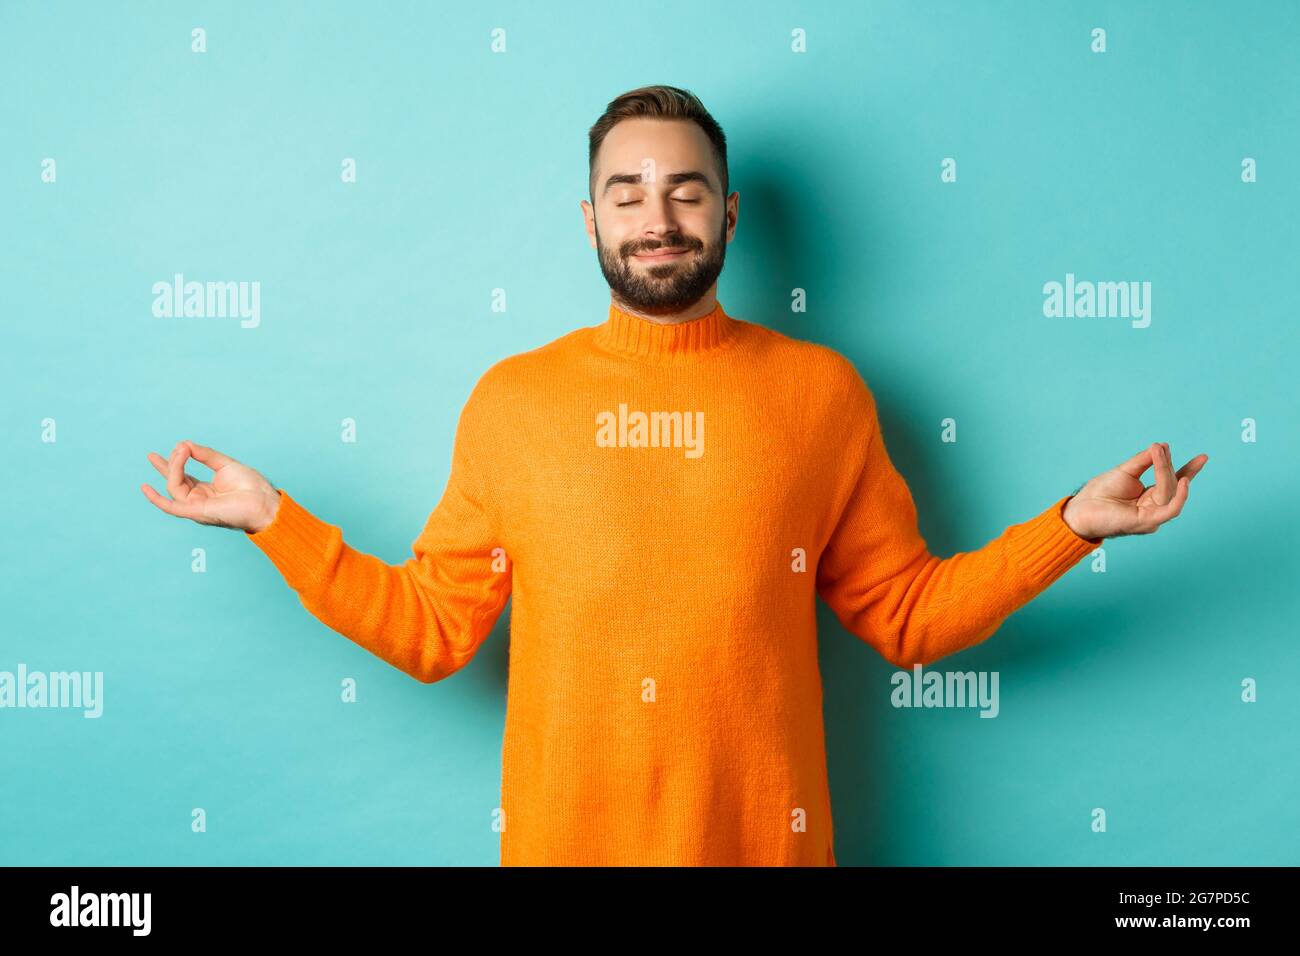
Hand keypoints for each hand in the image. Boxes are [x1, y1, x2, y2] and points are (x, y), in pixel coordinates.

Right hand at [141, 440, 280, 532]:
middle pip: (174, 481)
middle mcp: (198, 499)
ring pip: (174, 486)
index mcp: (205, 490)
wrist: (264, 501)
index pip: (182, 476)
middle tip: (160, 452)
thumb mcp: (225, 465)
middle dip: (167, 465)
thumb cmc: (251, 487)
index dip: (172, 463)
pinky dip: (157, 499)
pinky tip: (146, 488)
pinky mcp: (197, 512)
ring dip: (174, 467)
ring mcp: (196, 507)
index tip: (176, 445)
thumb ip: (206, 455)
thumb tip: (185, 444)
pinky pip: (171, 507)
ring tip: (181, 451)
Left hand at [1062, 442, 1207, 540]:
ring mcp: (1153, 516)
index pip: (1174, 482)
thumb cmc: (1100, 493)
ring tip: (1160, 453)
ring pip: (1170, 492)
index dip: (1189, 470)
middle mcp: (1155, 508)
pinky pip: (1171, 510)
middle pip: (1171, 484)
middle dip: (1167, 464)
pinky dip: (1180, 496)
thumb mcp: (1125, 471)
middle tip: (1160, 447)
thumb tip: (1162, 446)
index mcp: (1150, 497)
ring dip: (1166, 471)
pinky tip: (1183, 480)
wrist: (1082, 509)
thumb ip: (1144, 461)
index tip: (1204, 457)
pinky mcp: (1148, 522)